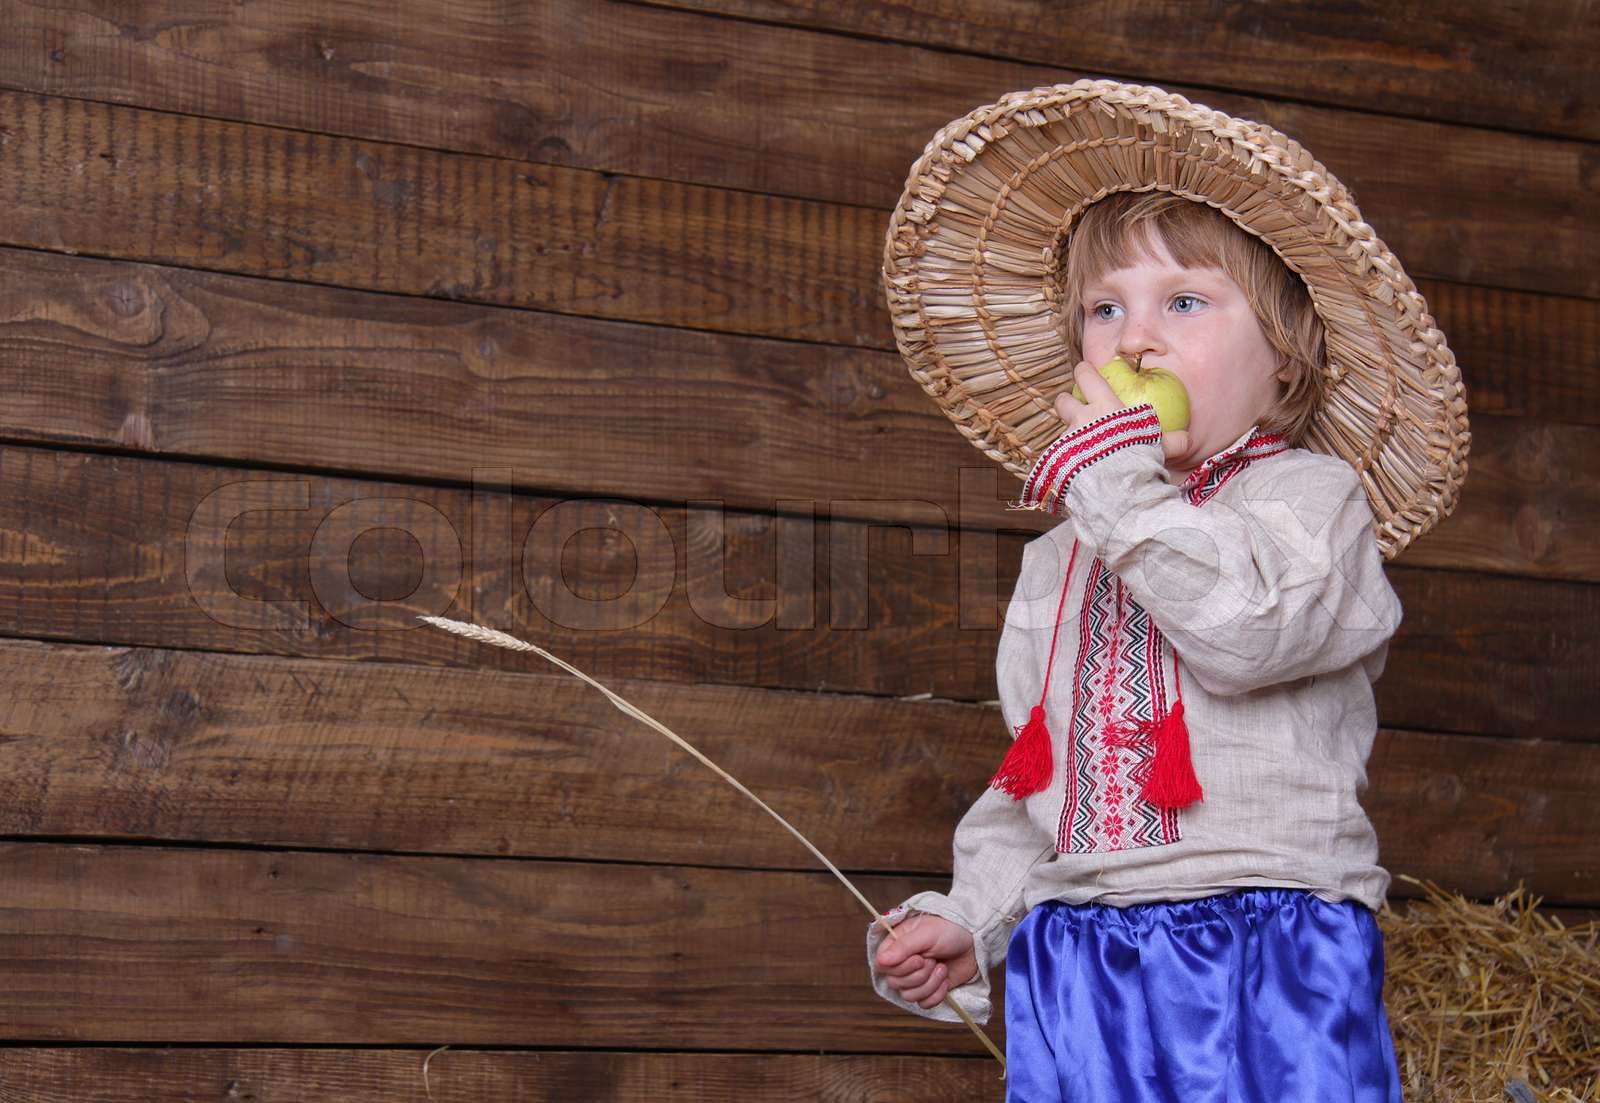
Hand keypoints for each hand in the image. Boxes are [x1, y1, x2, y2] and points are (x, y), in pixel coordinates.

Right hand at [874, 913, 978, 1008]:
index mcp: (895, 946)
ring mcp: (914, 979)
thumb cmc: (948, 930)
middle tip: (932, 959)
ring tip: (941, 967)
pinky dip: (937, 994)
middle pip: (895, 983)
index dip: (900, 967)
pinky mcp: (928, 990)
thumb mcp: (925, 934)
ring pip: (909, 996)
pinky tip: (945, 980)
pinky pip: (924, 1004)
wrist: (973, 941)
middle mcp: (901, 964)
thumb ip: (903, 947)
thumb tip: (881, 961)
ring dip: (930, 983)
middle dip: (919, 974)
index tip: (919, 958)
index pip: (882, 966)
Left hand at [1053, 360, 1191, 463]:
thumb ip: (1170, 443)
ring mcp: (1066, 441)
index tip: (1085, 371)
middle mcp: (1080, 419)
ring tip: (1078, 449)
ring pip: (1061, 431)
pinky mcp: (1056, 461)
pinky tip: (1073, 471)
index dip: (1084, 372)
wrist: (1114, 491)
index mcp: (1105, 408)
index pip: (1087, 377)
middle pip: (1063, 400)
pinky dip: (1064, 461)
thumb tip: (1185, 439)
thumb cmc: (1137, 463)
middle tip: (1073, 407)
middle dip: (1066, 401)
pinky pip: (1057, 457)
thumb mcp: (1159, 449)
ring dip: (1068, 436)